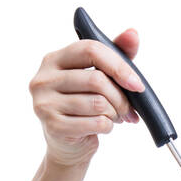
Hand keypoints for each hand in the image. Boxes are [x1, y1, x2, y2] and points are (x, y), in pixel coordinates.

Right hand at [29, 29, 145, 167]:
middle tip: (128, 109)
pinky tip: (104, 127)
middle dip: (121, 97)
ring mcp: (44, 103)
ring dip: (115, 113)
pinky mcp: (53, 126)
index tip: (137, 84)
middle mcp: (44, 78)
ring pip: (98, 103)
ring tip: (114, 117)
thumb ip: (115, 54)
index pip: (90, 50)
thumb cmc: (86, 106)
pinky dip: (108, 126)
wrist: (68, 147)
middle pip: (97, 80)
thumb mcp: (99, 77)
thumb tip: (133, 33)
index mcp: (54, 59)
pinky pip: (96, 122)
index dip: (118, 66)